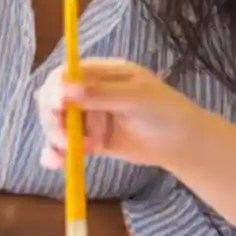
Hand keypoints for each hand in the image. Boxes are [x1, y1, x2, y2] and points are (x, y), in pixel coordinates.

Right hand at [36, 59, 203, 168]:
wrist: (181, 143)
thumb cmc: (165, 110)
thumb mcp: (136, 97)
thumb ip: (101, 93)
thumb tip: (65, 90)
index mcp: (100, 73)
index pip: (65, 75)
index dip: (55, 89)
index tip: (58, 107)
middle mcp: (89, 93)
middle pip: (54, 101)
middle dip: (54, 119)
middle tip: (67, 138)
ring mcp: (89, 119)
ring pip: (57, 125)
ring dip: (58, 139)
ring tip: (84, 151)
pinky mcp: (90, 142)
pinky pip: (65, 147)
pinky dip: (55, 154)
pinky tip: (56, 162)